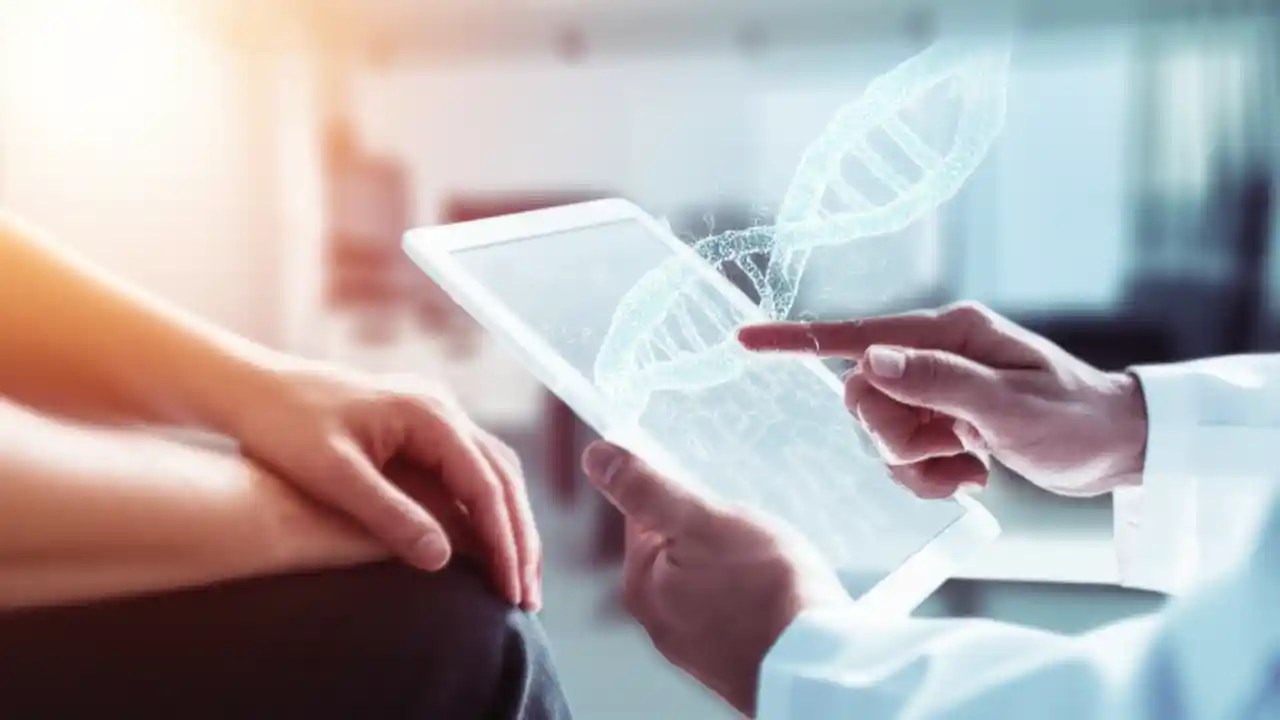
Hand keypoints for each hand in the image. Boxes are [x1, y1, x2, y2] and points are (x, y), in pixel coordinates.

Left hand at [232, 361, 539, 608]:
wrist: (252, 387)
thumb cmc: (283, 426)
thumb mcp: (333, 475)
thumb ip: (388, 514)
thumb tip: (445, 559)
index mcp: (429, 414)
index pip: (485, 485)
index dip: (503, 541)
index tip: (510, 590)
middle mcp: (444, 410)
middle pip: (504, 479)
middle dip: (520, 540)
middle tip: (527, 598)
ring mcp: (436, 417)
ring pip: (494, 474)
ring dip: (510, 525)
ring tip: (517, 579)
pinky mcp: (422, 430)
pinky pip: (469, 472)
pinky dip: (486, 511)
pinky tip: (485, 547)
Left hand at [582, 441, 851, 716]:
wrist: (819, 664)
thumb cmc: (766, 591)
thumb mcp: (702, 521)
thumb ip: (647, 490)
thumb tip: (597, 459)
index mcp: (641, 584)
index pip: (641, 516)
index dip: (677, 494)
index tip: (708, 493)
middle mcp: (660, 620)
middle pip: (675, 549)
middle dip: (706, 530)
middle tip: (745, 529)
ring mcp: (696, 645)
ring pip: (705, 579)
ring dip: (729, 562)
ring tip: (763, 558)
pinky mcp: (731, 657)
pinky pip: (732, 608)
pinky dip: (747, 592)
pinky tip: (772, 589)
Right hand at [739, 302, 1147, 498]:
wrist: (1115, 446)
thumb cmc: (1076, 417)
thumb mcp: (1012, 405)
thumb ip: (939, 381)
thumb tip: (872, 358)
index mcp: (948, 333)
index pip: (857, 334)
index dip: (798, 340)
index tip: (745, 339)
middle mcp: (933, 355)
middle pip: (863, 397)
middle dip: (896, 436)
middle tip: (951, 447)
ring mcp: (934, 390)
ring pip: (879, 432)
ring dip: (917, 462)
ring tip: (970, 465)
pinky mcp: (940, 421)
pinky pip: (901, 456)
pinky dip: (928, 475)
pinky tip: (970, 473)